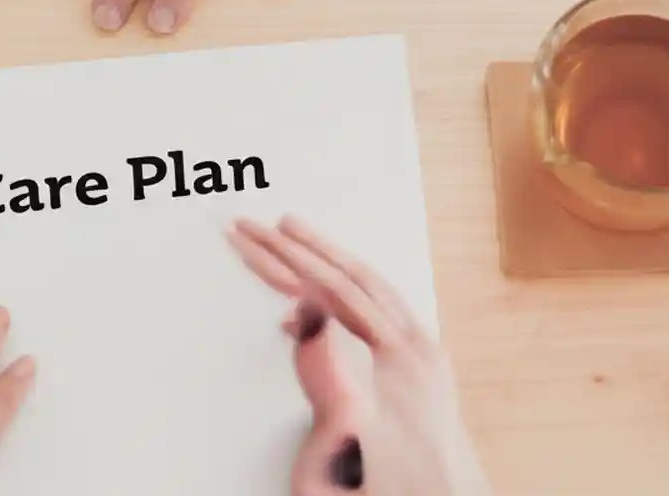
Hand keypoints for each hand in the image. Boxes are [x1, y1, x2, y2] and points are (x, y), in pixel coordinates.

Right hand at [228, 217, 492, 495]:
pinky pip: (373, 315)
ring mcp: (418, 367)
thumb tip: (307, 313)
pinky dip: (339, 295)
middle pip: (349, 280)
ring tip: (292, 240)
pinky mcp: (413, 385)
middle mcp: (416, 352)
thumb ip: (327, 376)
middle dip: (298, 249)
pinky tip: (318, 307)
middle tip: (255, 227)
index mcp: (403, 357)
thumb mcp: (344, 441)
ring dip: (323, 264)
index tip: (250, 237)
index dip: (285, 259)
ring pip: (365, 293)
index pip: (331, 288)